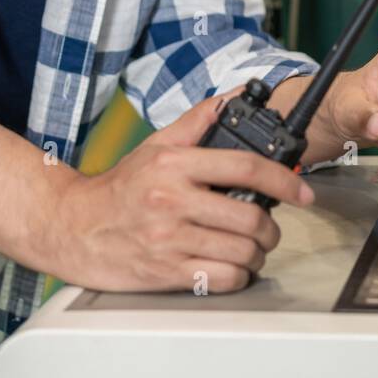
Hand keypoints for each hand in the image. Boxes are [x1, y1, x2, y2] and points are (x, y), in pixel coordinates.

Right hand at [52, 85, 314, 292]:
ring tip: (249, 247)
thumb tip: (236, 98)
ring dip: (257, 253)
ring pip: (242, 251)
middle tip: (267, 227)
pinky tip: (230, 267)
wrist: (74, 228)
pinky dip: (237, 276)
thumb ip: (198, 120)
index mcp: (174, 165)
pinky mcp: (166, 273)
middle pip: (251, 217)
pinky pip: (223, 279)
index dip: (284, 179)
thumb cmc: (120, 188)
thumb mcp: (156, 145)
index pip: (244, 167)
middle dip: (271, 227)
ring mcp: (169, 240)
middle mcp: (172, 201)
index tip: (303, 190)